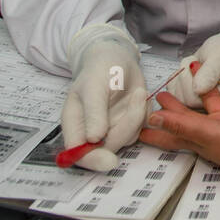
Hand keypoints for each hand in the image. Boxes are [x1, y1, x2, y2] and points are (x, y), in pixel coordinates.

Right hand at [62, 23, 146, 172]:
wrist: (117, 57)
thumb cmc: (99, 69)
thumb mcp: (93, 86)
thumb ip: (93, 112)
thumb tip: (93, 139)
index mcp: (75, 125)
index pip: (79, 154)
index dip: (93, 161)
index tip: (111, 161)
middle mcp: (92, 132)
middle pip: (108, 148)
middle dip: (126, 127)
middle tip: (137, 98)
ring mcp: (112, 130)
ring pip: (128, 138)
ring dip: (137, 116)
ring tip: (137, 92)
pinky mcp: (130, 124)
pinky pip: (142, 128)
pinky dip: (145, 113)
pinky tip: (139, 95)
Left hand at [140, 89, 219, 178]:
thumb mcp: (208, 132)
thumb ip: (182, 124)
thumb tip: (154, 119)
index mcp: (194, 141)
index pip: (166, 136)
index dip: (151, 131)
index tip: (135, 125)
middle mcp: (202, 137)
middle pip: (178, 123)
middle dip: (165, 113)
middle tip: (152, 100)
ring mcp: (217, 129)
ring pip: (195, 113)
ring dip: (184, 102)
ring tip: (173, 88)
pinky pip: (213, 106)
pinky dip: (208, 95)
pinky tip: (206, 84)